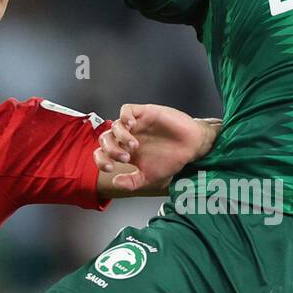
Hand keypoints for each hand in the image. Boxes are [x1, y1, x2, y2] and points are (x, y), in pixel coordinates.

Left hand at [94, 103, 220, 193]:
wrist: (192, 146)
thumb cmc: (171, 160)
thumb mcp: (150, 177)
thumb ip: (133, 182)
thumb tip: (115, 182)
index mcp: (125, 151)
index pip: (103, 153)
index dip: (101, 160)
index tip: (110, 168)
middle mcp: (127, 137)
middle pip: (105, 138)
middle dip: (111, 149)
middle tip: (126, 158)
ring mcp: (135, 124)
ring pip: (115, 125)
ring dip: (120, 136)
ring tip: (133, 146)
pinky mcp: (144, 113)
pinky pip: (127, 109)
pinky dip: (125, 116)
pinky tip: (132, 126)